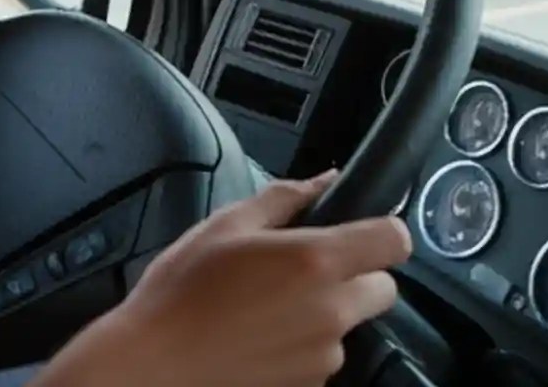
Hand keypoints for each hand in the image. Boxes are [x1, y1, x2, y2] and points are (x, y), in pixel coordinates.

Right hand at [32, 171, 412, 386]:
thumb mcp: (226, 225)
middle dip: (357, 276)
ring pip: (350, 326)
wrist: (152, 365)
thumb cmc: (181, 290)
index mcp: (317, 261)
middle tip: (306, 271)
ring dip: (326, 315)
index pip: (395, 241)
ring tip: (268, 308)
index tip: (360, 232)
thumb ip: (285, 198)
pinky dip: (303, 347)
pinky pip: (323, 359)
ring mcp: (323, 357)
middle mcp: (332, 312)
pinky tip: (260, 338)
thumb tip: (325, 181)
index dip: (382, 231)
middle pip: (383, 289)